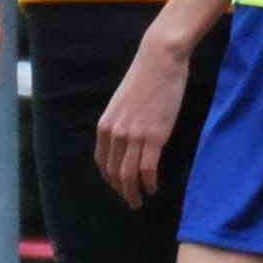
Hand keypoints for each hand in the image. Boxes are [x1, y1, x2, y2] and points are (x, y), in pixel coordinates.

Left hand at [95, 27, 193, 207]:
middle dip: (122, 191)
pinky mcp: (154, 136)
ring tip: (139, 201)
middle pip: (114, 173)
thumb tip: (126, 141)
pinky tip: (153, 188)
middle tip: (131, 201)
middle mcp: (115, 133)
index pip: (103, 162)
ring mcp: (134, 135)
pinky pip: (148, 168)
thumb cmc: (145, 78)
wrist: (159, 60)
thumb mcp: (122, 103)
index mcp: (105, 125)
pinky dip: (149, 183)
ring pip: (129, 175)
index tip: (119, 187)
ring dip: (134, 193)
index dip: (110, 179)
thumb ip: (120, 123)